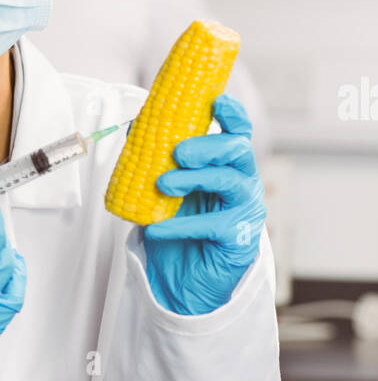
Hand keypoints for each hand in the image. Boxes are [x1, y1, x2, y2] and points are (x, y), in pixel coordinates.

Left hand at [142, 94, 265, 315]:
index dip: (232, 114)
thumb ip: (157, 161)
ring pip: (230, 181)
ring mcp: (245, 210)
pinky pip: (212, 226)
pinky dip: (180, 225)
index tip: (216, 101)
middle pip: (238, 150)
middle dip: (207, 146)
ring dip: (194, 178)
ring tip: (162, 185)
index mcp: (228, 166)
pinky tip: (155, 229)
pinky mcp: (239, 238)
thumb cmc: (178, 228)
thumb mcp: (165, 191)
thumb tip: (135, 127)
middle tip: (177, 152)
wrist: (184, 279)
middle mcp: (243, 182)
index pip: (237, 133)